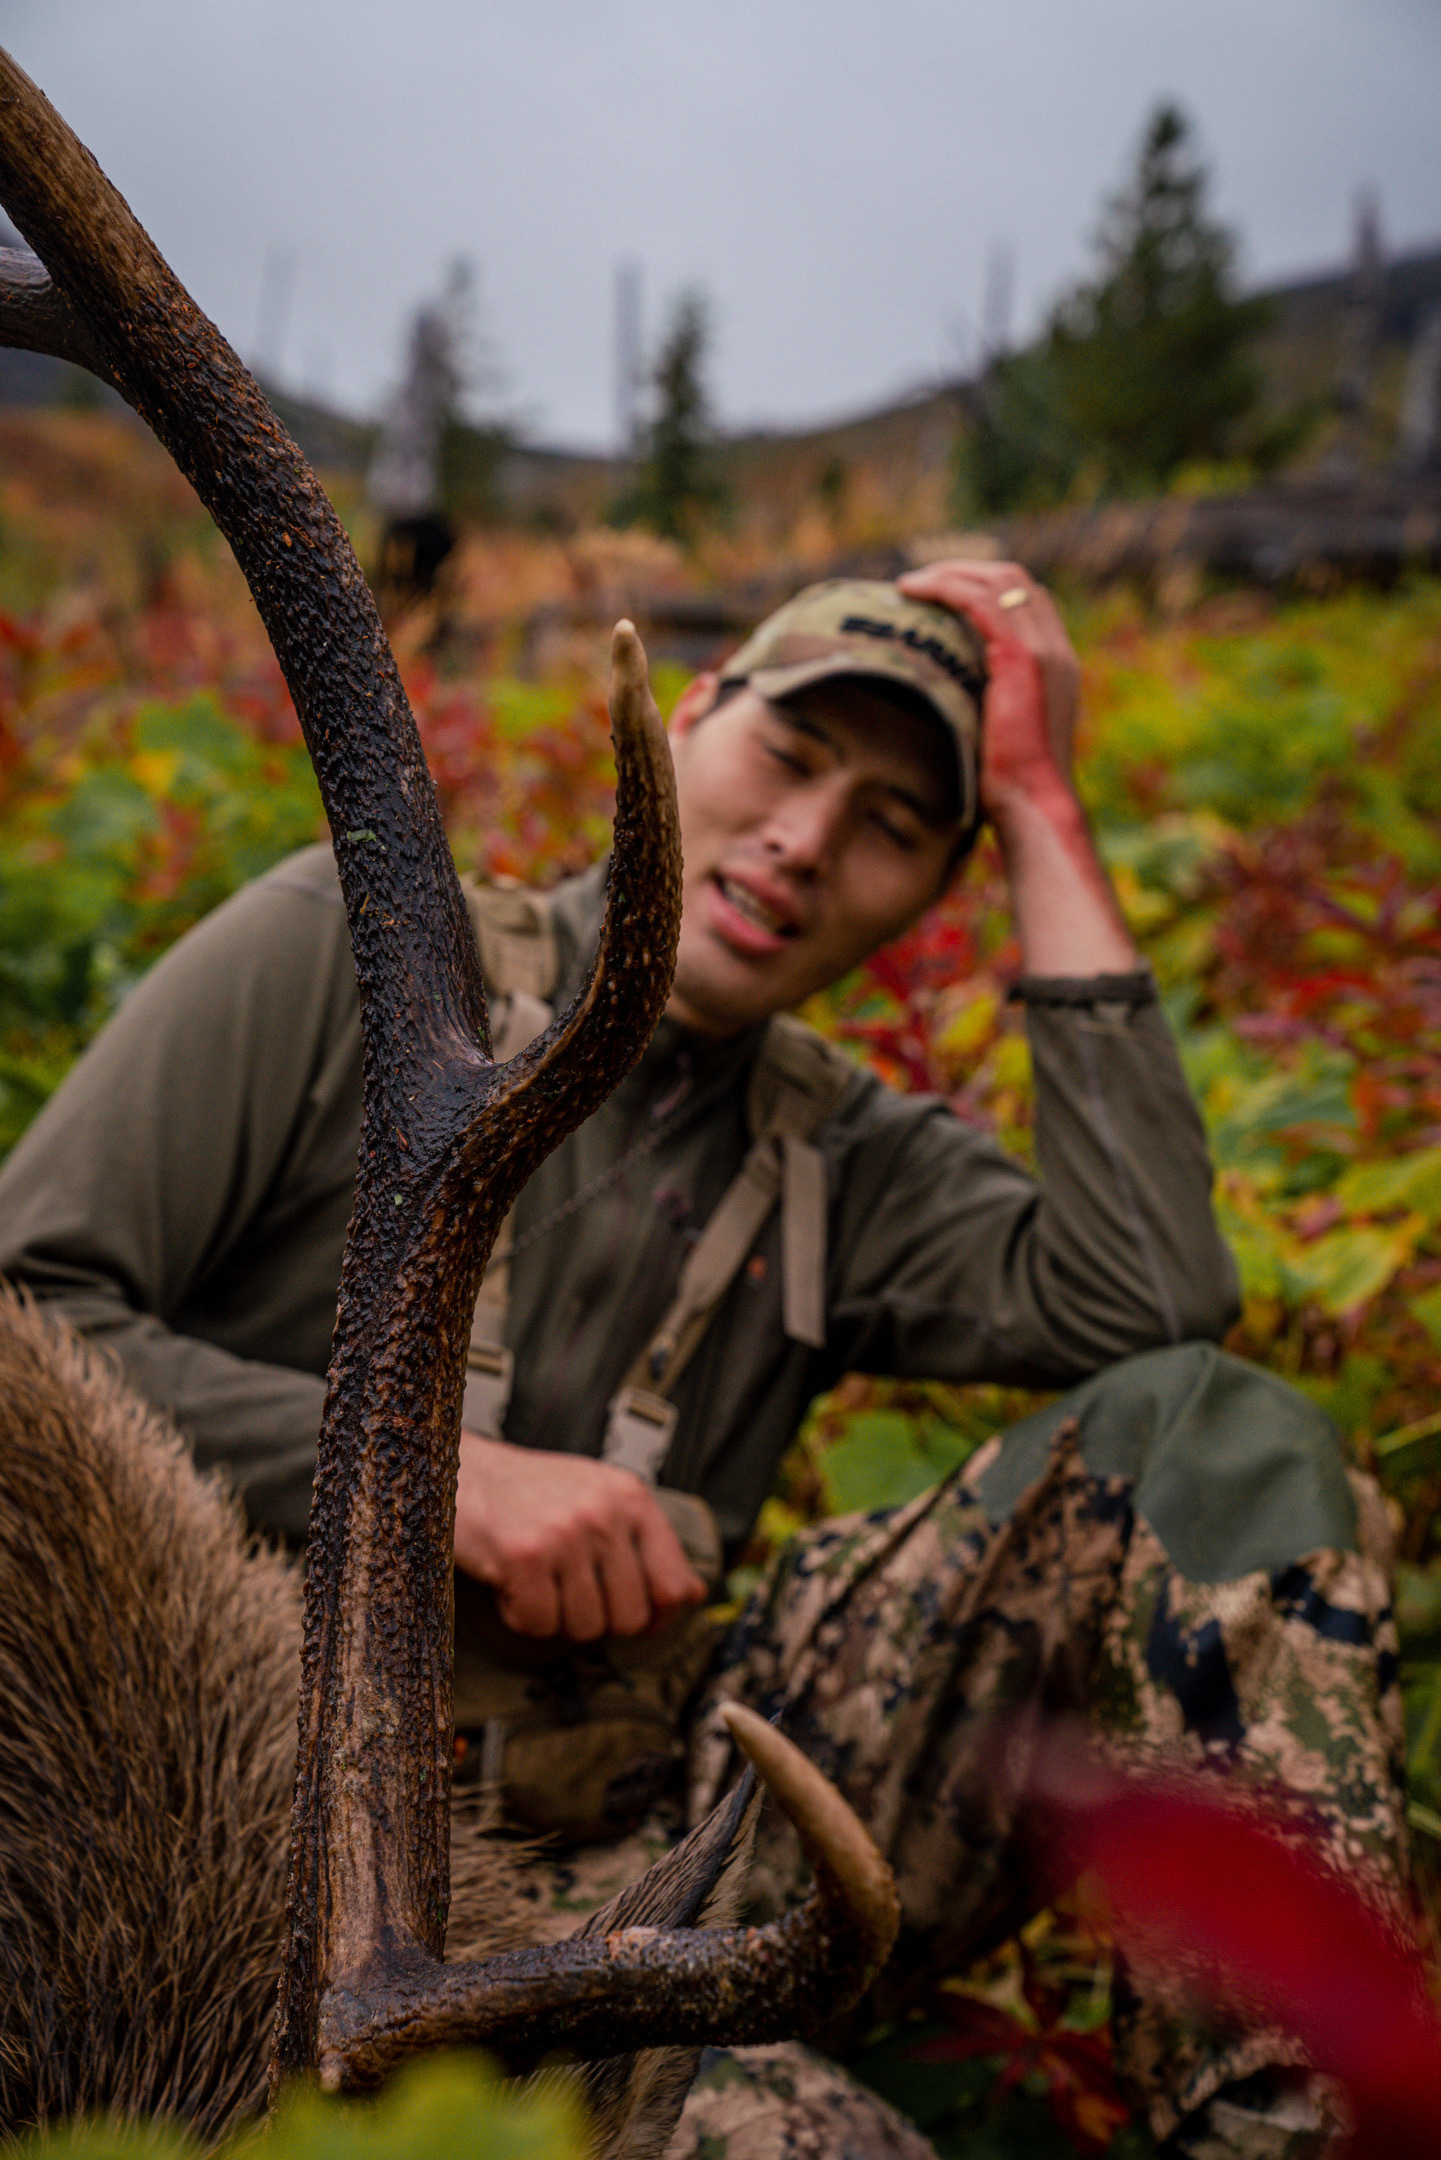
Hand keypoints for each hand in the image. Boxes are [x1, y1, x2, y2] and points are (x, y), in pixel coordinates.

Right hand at [454, 1430, 707, 1640]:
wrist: (461, 1470)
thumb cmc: (532, 1492)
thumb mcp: (601, 1500)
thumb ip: (646, 1544)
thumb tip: (695, 1596)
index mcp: (632, 1498)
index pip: (676, 1586)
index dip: (658, 1617)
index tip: (635, 1618)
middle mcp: (605, 1512)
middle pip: (631, 1618)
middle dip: (598, 1619)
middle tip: (566, 1591)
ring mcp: (565, 1533)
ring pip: (586, 1628)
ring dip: (555, 1616)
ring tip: (536, 1578)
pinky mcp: (524, 1555)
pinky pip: (539, 1625)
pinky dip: (520, 1615)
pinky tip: (510, 1582)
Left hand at [897, 559, 1079, 816]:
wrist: (1033, 804)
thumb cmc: (1011, 786)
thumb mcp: (1000, 733)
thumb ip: (987, 704)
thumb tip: (946, 700)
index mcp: (1058, 664)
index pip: (1026, 600)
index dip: (982, 586)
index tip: (939, 596)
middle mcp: (1057, 648)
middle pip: (1014, 579)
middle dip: (964, 570)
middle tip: (919, 582)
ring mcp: (1043, 650)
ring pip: (998, 580)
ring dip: (949, 573)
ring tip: (908, 584)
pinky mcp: (1022, 657)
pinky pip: (981, 601)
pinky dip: (946, 587)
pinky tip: (913, 591)